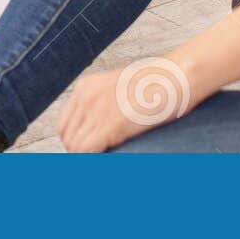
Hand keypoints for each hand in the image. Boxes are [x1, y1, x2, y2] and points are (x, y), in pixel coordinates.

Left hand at [58, 59, 198, 151]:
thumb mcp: (119, 88)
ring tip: (104, 158)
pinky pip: (86, 151)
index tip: (87, 150)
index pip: (64, 124)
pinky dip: (91, 160)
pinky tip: (106, 159)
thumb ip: (102, 105)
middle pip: (67, 137)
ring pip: (75, 147)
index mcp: (86, 86)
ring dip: (86, 157)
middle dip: (79, 151)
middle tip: (96, 157)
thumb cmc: (155, 84)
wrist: (174, 78)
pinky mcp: (110, 125)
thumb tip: (97, 131)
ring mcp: (97, 110)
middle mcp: (86, 97)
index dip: (74, 141)